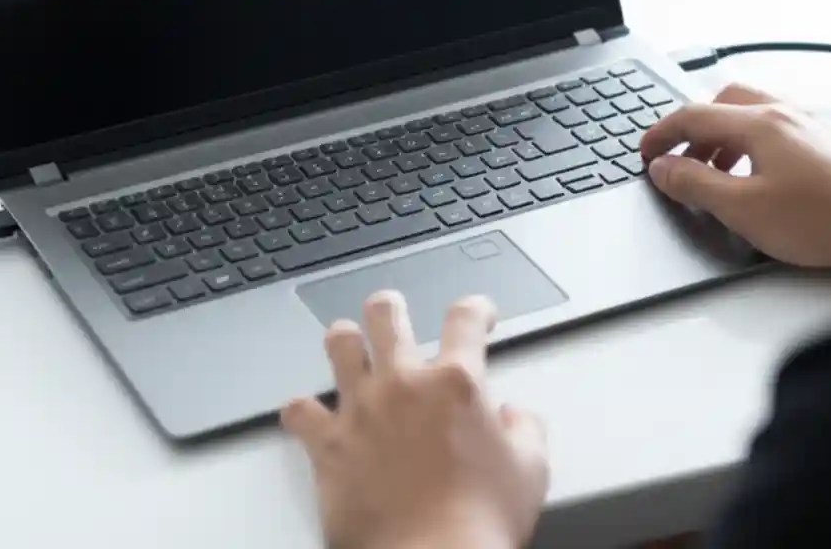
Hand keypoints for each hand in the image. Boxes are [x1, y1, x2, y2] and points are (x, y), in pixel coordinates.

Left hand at [281, 292, 548, 548]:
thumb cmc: (481, 522)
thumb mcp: (531, 470)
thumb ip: (525, 430)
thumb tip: (515, 416)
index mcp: (457, 384)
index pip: (466, 319)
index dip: (475, 308)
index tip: (477, 314)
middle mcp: (404, 385)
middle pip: (386, 314)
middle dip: (391, 307)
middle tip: (394, 312)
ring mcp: (361, 410)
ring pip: (338, 344)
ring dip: (345, 342)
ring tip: (348, 345)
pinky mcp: (327, 444)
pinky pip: (299, 411)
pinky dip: (302, 411)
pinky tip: (307, 414)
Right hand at [641, 84, 830, 278]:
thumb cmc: (822, 220)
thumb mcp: (742, 209)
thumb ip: (695, 184)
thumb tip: (663, 168)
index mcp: (759, 123)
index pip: (692, 115)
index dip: (660, 135)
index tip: (644, 153)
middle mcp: (783, 114)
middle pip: (722, 103)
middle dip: (691, 129)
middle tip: (676, 160)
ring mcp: (806, 125)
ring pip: (748, 114)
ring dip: (719, 138)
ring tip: (710, 174)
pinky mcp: (822, 142)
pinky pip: (771, 129)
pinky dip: (746, 145)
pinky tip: (750, 178)